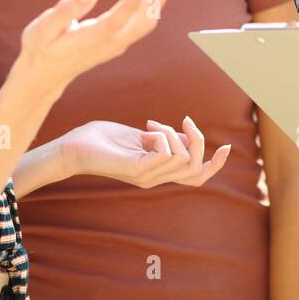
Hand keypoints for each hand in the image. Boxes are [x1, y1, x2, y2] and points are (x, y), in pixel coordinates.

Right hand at [15, 0, 173, 94]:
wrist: (44, 75)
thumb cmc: (40, 48)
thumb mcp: (44, 28)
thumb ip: (68, 9)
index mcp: (91, 39)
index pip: (117, 21)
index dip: (132, 4)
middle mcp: (110, 44)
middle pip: (143, 22)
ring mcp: (117, 44)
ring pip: (145, 22)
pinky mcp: (118, 42)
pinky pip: (140, 23)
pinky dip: (146, 3)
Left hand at [57, 116, 231, 188]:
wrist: (73, 148)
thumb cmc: (103, 139)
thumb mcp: (142, 137)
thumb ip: (164, 138)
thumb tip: (187, 136)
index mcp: (159, 171)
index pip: (196, 177)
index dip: (215, 165)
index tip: (225, 147)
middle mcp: (155, 178)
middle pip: (196, 168)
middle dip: (199, 141)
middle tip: (185, 121)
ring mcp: (146, 176)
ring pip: (183, 158)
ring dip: (174, 134)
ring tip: (152, 125)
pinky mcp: (136, 170)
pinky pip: (166, 154)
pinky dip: (163, 136)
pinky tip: (147, 129)